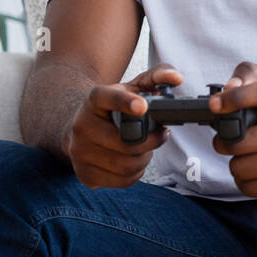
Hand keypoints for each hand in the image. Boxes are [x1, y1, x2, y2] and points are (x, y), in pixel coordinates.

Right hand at [64, 63, 179, 188]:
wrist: (82, 125)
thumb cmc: (113, 107)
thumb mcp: (134, 86)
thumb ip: (157, 76)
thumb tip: (176, 78)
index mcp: (95, 99)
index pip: (107, 98)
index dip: (125, 102)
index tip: (142, 106)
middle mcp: (82, 124)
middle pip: (127, 143)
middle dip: (152, 141)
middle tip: (159, 134)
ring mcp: (79, 151)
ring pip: (126, 165)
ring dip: (145, 158)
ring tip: (145, 148)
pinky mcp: (84, 173)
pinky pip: (122, 180)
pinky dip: (136, 172)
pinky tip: (133, 160)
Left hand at [209, 61, 256, 199]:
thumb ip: (248, 74)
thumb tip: (228, 86)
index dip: (236, 97)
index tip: (215, 104)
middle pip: (240, 142)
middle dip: (227, 142)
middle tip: (232, 139)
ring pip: (241, 167)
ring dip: (236, 163)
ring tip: (247, 155)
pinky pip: (248, 187)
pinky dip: (244, 181)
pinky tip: (255, 170)